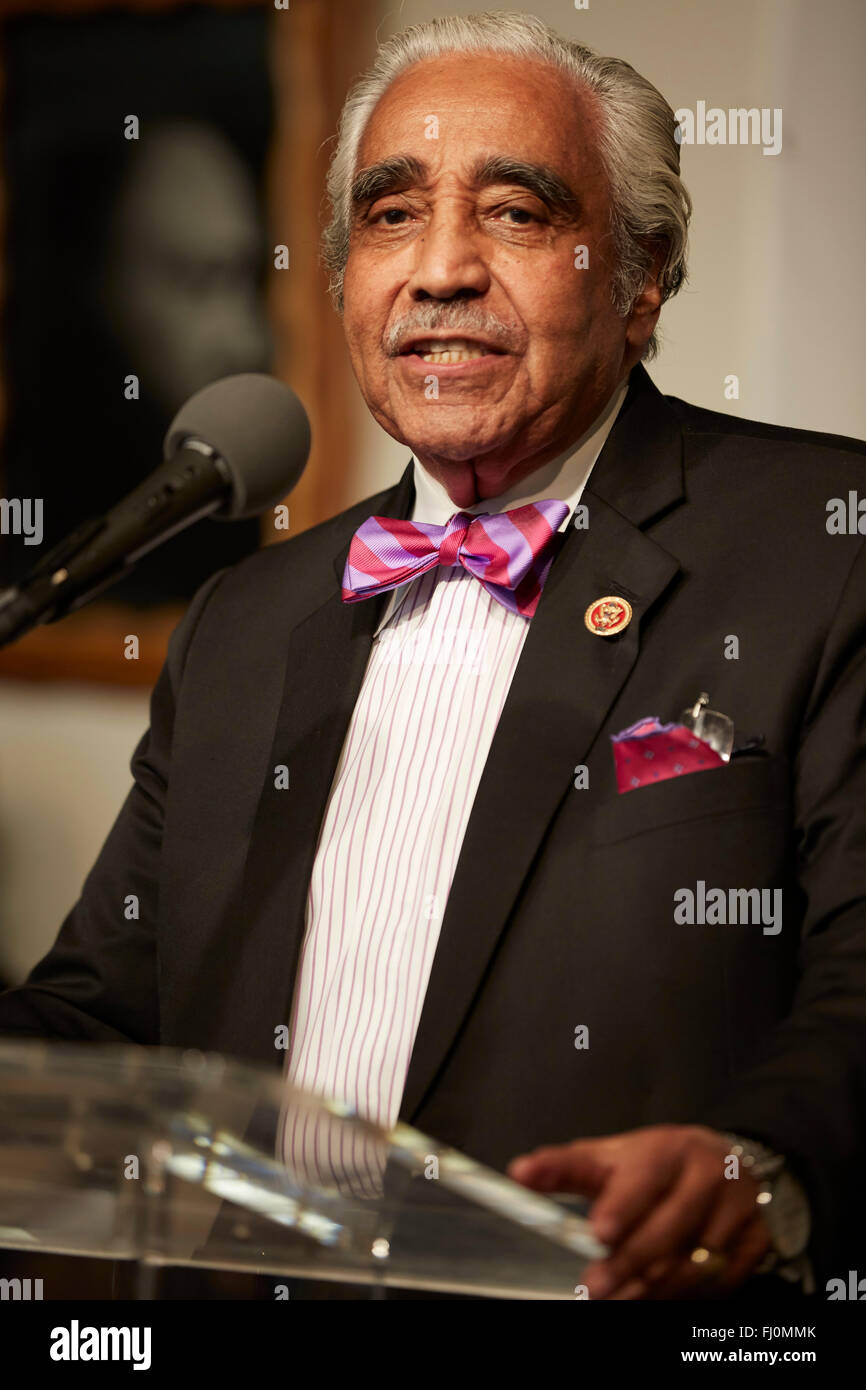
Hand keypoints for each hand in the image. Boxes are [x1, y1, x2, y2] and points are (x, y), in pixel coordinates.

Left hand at [507, 1124, 772, 1298]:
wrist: (727, 1163)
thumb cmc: (657, 1164)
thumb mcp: (611, 1157)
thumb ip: (566, 1167)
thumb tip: (520, 1172)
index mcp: (667, 1148)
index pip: (645, 1176)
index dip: (623, 1204)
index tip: (600, 1230)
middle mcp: (708, 1174)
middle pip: (670, 1226)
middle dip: (630, 1261)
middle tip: (596, 1287)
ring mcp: (739, 1208)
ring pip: (695, 1261)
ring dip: (655, 1286)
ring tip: (622, 1298)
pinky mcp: (758, 1239)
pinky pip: (721, 1280)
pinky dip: (688, 1294)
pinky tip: (660, 1295)